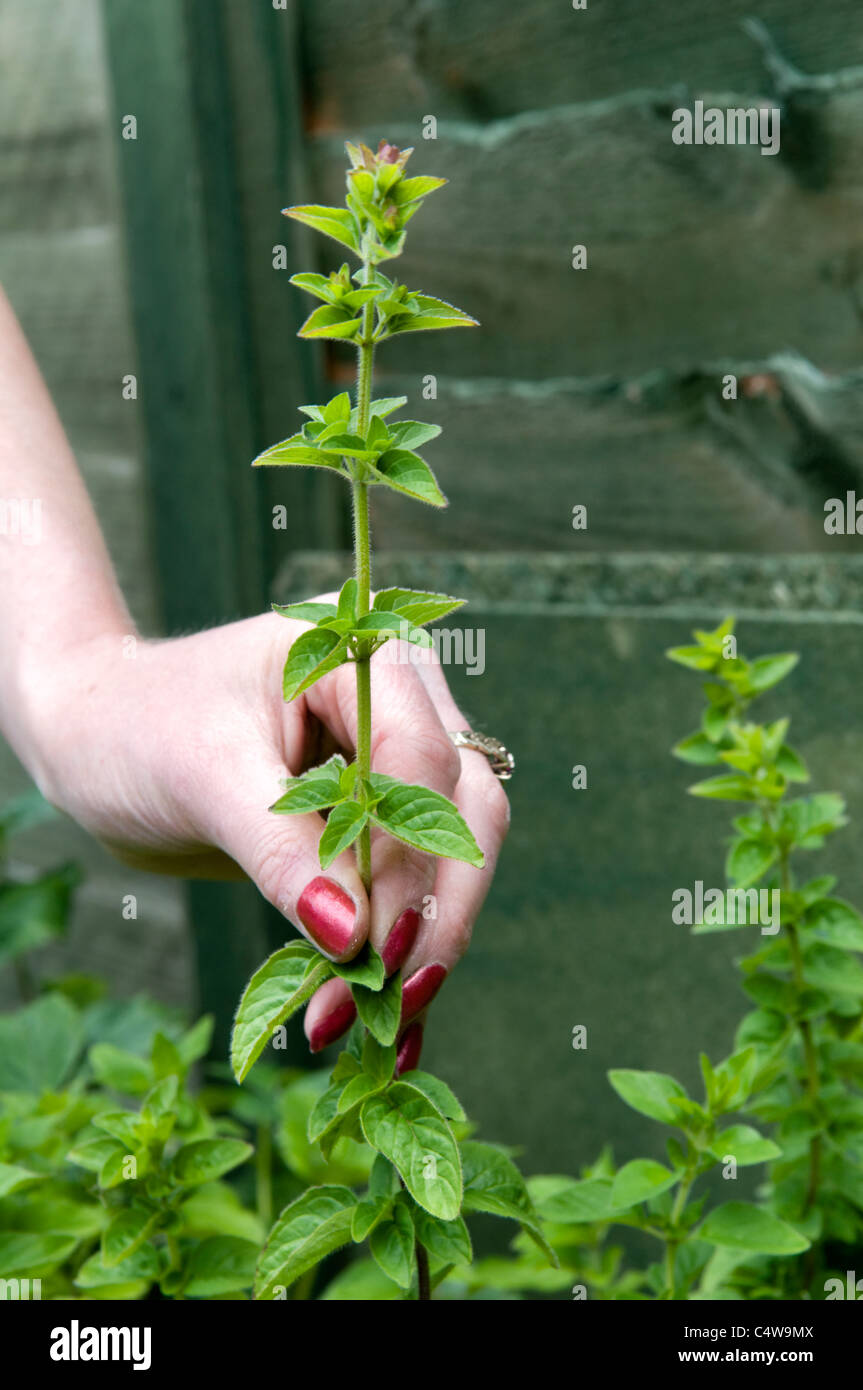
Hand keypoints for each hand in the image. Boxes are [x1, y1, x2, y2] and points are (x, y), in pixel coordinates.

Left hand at [30, 605, 509, 1066]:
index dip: (412, 859)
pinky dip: (400, 954)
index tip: (378, 948)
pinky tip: (389, 1026)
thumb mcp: (202, 779)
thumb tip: (352, 939)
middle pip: (463, 815)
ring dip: (422, 946)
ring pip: (451, 861)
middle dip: (434, 913)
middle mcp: (401, 704)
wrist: (94, 739)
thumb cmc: (135, 727)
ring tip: (382, 1032)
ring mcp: (396, 763)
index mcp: (366, 660)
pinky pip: (412, 889)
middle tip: (393, 1002)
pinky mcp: (377, 822)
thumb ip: (281, 852)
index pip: (423, 763)